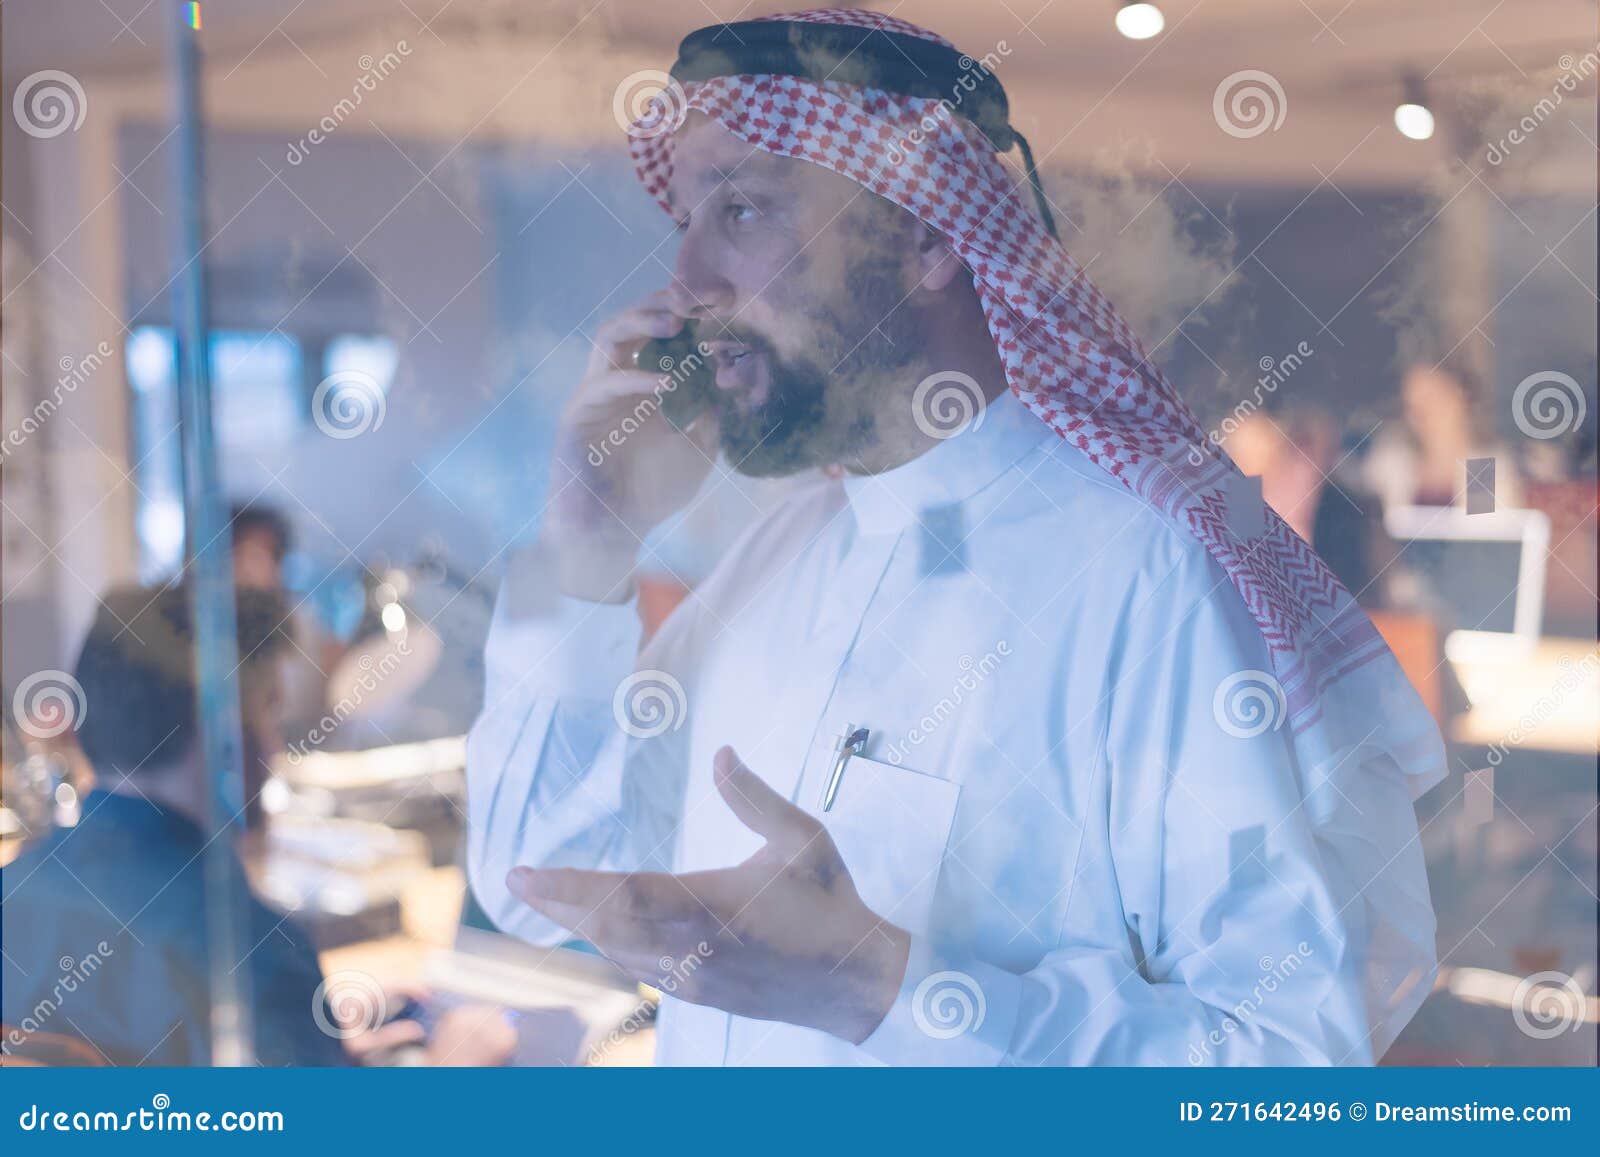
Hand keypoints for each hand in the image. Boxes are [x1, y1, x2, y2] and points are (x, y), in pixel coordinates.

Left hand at [506, 746, 910, 1044]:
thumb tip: (721, 754)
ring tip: (545, 898)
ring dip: (579, 924)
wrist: (857, 983)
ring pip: (618, 950)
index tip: (523, 874)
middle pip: (605, 928)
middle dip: (557, 905)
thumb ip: (755, 798)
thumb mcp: (803, 839)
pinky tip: (598, 928)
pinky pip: (639, 966)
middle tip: (518, 882)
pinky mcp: (699, 992)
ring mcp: (692, 978)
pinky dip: (610, 943)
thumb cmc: (831, 904)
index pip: (622, 896)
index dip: (567, 887)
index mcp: (711, 907)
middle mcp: (691, 949)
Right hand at [545, 290, 721, 600]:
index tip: (727, 300)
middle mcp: (619, 379)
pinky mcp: (578, 412)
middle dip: (666, 302)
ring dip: (642, 321)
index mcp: (646, 383)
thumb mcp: (698, 449)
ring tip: (677, 320)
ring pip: (610, 336)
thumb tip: (730, 375)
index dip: (692, 312)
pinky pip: (605, 382)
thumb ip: (712, 414)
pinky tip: (669, 383)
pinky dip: (637, 377)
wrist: (611, 533)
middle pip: (634, 321)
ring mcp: (596, 392)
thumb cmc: (651, 493)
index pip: (664, 333)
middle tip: (700, 297)